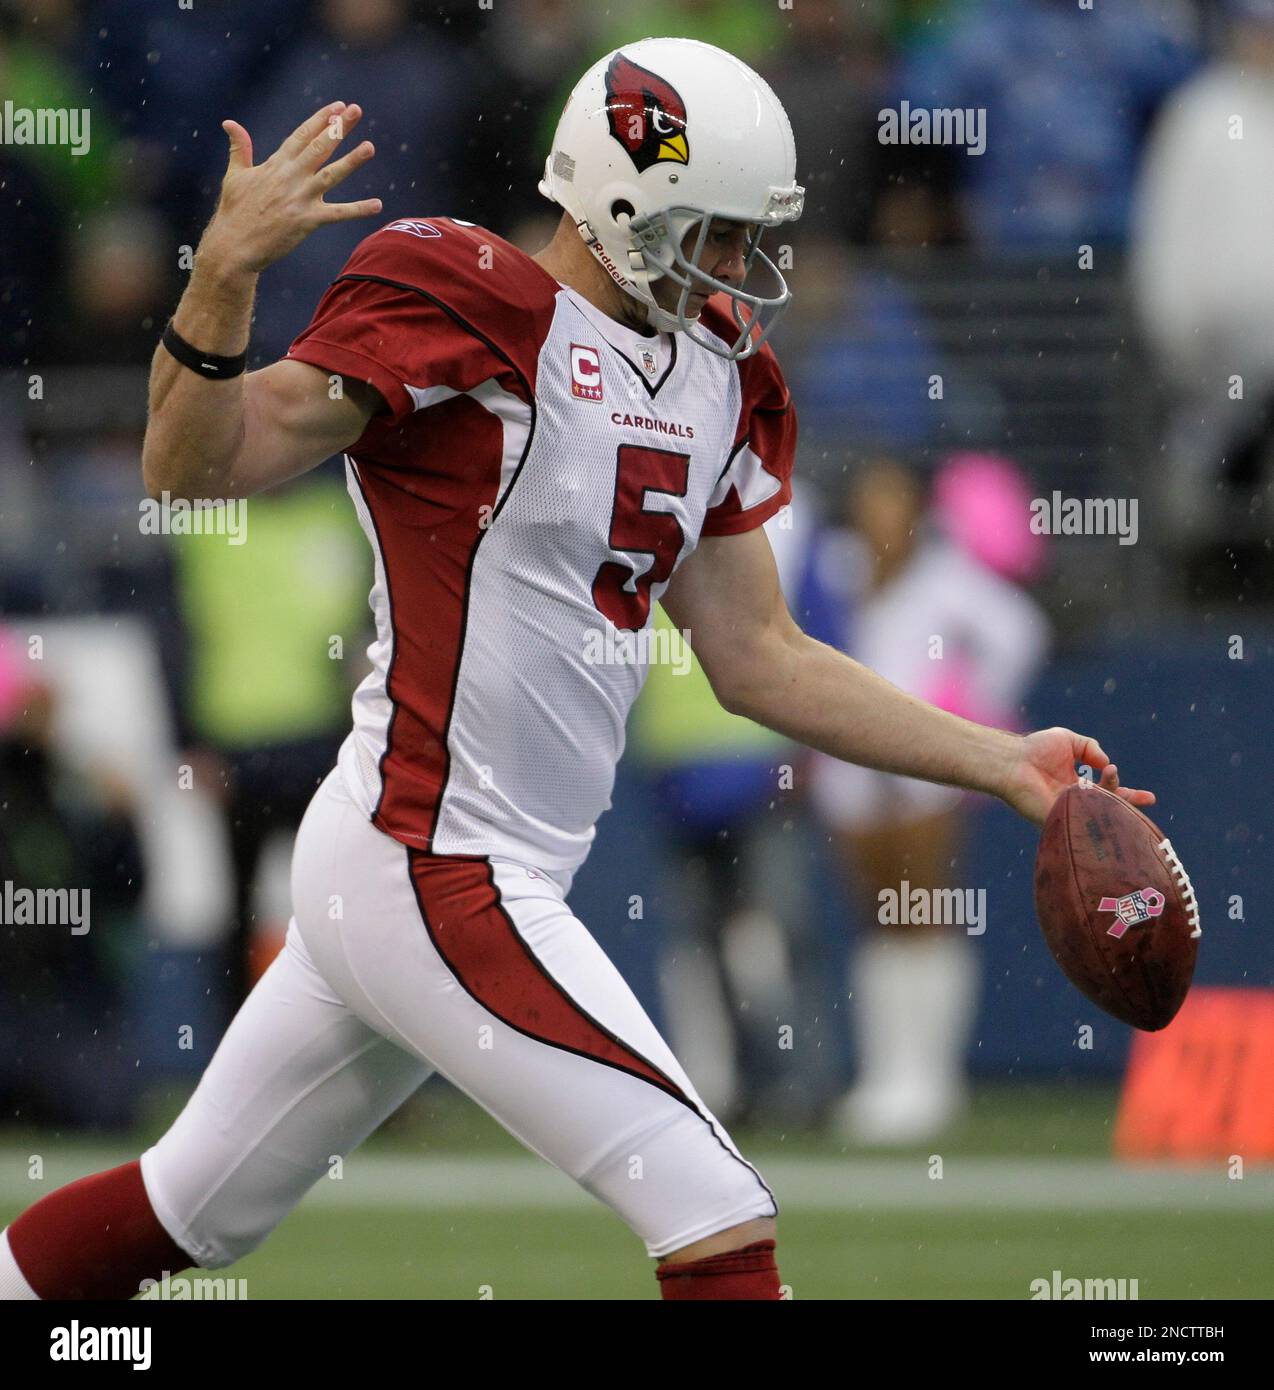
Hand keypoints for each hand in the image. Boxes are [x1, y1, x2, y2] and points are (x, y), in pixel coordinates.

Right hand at [199, 101, 381, 276]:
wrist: (234, 245)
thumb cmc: (234, 211)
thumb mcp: (235, 175)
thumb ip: (239, 148)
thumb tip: (229, 123)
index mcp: (276, 164)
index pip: (302, 135)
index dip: (321, 119)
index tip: (338, 106)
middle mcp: (290, 176)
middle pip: (319, 146)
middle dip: (338, 128)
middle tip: (356, 110)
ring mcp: (300, 198)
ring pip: (331, 174)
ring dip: (352, 160)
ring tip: (370, 146)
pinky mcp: (307, 221)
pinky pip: (338, 214)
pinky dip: (358, 209)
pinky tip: (378, 204)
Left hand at [1000, 726, 1155, 827]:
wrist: (1013, 761)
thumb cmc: (1034, 749)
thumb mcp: (1069, 740)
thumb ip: (1090, 748)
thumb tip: (1106, 763)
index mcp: (1079, 786)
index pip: (1109, 794)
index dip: (1129, 795)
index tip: (1149, 797)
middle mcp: (1076, 802)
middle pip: (1110, 809)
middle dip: (1129, 805)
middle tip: (1147, 799)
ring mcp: (1069, 812)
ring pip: (1101, 812)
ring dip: (1112, 793)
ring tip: (1108, 772)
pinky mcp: (1060, 820)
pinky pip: (1086, 818)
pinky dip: (1096, 805)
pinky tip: (1096, 789)